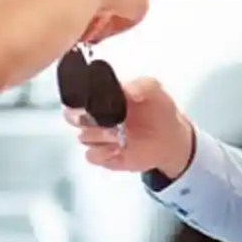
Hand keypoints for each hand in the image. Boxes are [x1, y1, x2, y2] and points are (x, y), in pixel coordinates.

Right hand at [68, 77, 194, 177]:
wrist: (170, 139)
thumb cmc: (158, 110)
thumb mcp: (155, 91)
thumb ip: (143, 85)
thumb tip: (128, 90)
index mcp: (103, 97)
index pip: (79, 94)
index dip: (79, 98)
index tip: (90, 101)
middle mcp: (96, 116)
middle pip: (71, 116)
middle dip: (81, 118)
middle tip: (99, 119)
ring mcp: (99, 137)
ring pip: (82, 136)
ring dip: (99, 135)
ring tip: (119, 134)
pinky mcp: (104, 156)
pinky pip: (92, 155)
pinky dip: (103, 153)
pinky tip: (119, 148)